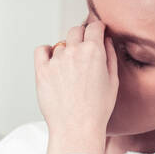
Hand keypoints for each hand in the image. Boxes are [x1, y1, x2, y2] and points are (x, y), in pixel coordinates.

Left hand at [33, 19, 117, 153]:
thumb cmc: (97, 109)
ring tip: (70, 70)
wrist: (76, 127)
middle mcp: (73, 51)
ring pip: (60, 44)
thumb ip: (110, 55)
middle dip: (82, 37)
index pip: (94, 26)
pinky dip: (46, 52)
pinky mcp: (41, 71)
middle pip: (76, 30)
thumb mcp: (113, 80)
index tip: (97, 33)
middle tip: (84, 51)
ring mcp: (56, 60)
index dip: (97, 28)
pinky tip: (53, 62)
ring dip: (66, 51)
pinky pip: (41, 50)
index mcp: (94, 51)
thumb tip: (106, 39)